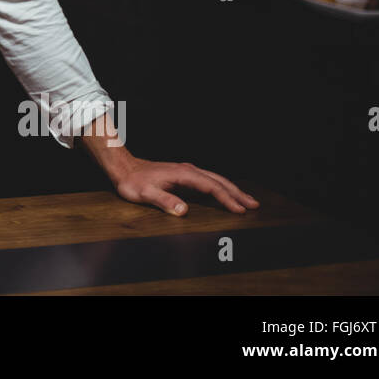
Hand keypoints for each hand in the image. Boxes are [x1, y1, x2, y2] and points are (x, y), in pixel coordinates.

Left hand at [112, 158, 259, 215]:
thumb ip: (164, 201)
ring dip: (232, 190)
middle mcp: (188, 170)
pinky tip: (226, 194)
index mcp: (183, 174)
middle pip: (219, 181)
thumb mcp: (145, 193)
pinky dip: (221, 187)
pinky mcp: (184, 175)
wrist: (124, 168)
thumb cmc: (133, 182)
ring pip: (215, 179)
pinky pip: (208, 181)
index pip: (211, 187)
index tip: (240, 210)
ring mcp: (187, 171)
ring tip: (247, 201)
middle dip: (237, 193)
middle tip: (254, 205)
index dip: (226, 199)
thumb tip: (183, 210)